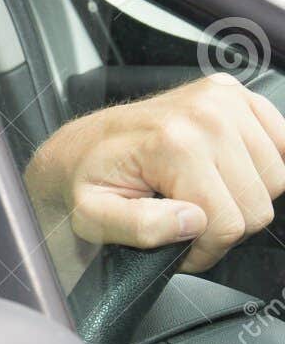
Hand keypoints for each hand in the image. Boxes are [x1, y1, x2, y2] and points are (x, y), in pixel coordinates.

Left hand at [24, 74, 284, 286]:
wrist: (79, 147)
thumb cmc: (85, 181)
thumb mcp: (92, 217)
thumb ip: (140, 227)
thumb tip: (193, 221)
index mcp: (173, 143)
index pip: (228, 222)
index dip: (205, 249)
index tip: (181, 247)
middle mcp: (206, 113)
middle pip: (258, 203)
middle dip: (224, 225)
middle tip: (188, 222)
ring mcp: (224, 99)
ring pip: (277, 178)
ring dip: (243, 197)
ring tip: (201, 196)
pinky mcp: (235, 95)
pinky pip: (282, 146)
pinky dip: (261, 168)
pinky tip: (223, 173)